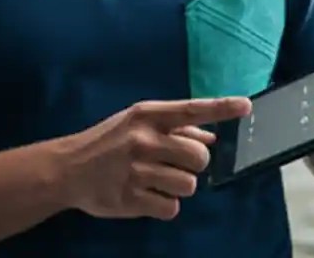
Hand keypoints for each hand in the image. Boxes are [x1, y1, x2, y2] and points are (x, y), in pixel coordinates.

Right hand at [58, 97, 251, 220]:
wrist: (68, 168)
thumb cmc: (108, 142)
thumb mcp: (137, 124)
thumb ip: (175, 127)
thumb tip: (212, 135)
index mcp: (147, 115)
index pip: (192, 109)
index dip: (221, 108)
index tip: (246, 106)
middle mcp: (144, 139)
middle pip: (200, 156)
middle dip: (195, 163)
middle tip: (175, 163)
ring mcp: (137, 170)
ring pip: (189, 185)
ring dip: (179, 187)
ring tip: (157, 180)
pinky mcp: (131, 198)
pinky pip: (171, 208)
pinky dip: (164, 205)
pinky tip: (147, 195)